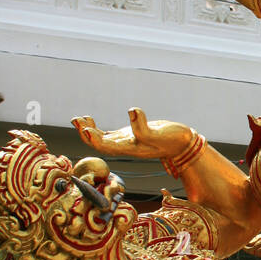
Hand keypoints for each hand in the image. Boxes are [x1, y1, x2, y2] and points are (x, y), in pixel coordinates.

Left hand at [72, 108, 196, 161]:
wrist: (183, 144)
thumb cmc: (174, 140)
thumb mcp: (160, 135)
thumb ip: (144, 128)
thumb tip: (132, 111)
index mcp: (130, 148)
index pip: (106, 147)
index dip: (93, 140)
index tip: (84, 129)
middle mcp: (125, 147)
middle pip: (99, 144)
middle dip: (86, 134)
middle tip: (77, 120)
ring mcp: (125, 142)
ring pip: (101, 139)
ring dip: (88, 131)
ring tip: (78, 119)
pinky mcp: (128, 136)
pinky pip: (107, 135)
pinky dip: (96, 129)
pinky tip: (89, 121)